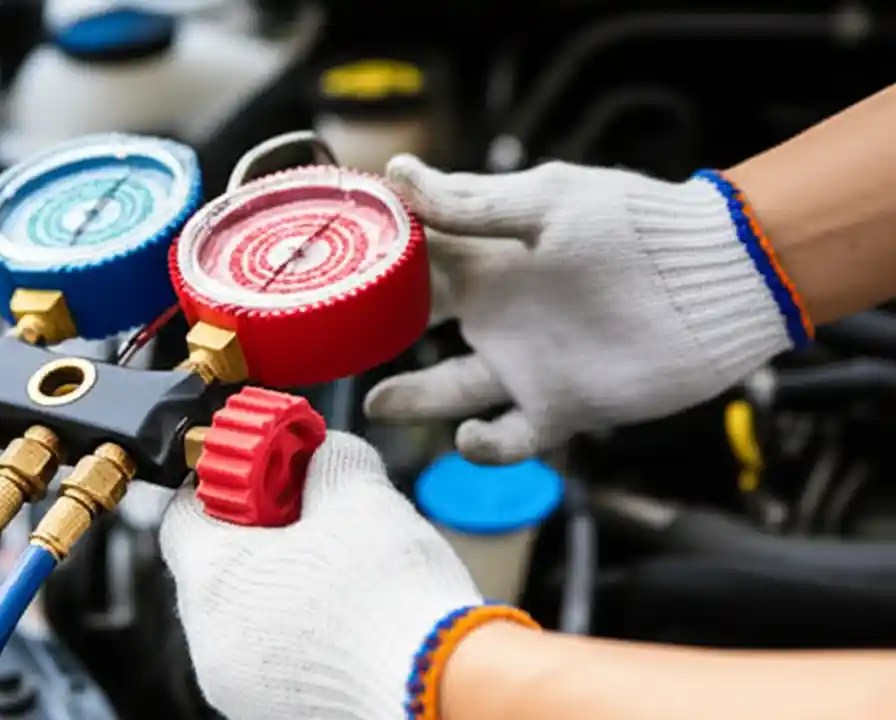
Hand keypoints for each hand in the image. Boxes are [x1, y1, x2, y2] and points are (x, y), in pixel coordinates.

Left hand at [160, 432, 479, 719]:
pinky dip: (300, 635)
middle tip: (309, 519)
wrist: (439, 692)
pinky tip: (350, 621)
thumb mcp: (360, 495)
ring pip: (246, 618)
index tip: (264, 476)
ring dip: (283, 589)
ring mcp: (240, 689)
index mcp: (214, 580)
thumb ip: (327, 459)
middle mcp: (210, 643)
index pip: (182, 514)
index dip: (225, 485)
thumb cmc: (393, 599)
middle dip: (260, 537)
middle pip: (215, 570)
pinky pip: (273, 660)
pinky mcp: (274, 715)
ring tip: (341, 574)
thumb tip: (322, 450)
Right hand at [365, 156, 795, 463]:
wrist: (717, 278)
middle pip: (419, 331)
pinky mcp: (559, 406)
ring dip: (413, 403)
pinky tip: (471, 435)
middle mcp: (498, 314)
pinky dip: (484, 445)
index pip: (417, 262)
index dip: (375, 263)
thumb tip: (400, 176)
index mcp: (490, 260)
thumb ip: (474, 203)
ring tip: (379, 404)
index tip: (327, 265)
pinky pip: (508, 438)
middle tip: (335, 346)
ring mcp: (525, 364)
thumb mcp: (549, 201)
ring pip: (451, 390)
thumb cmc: (637, 224)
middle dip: (376, 340)